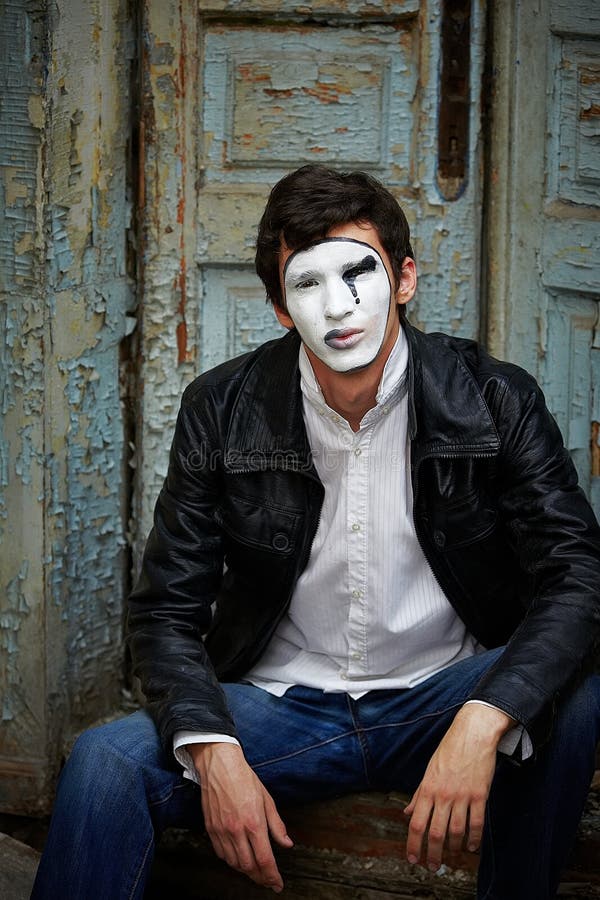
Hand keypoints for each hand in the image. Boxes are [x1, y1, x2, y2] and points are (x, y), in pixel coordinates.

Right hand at [189, 742, 292, 892]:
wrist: (220, 765)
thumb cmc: (244, 778)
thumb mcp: (267, 799)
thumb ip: (277, 825)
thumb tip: (286, 843)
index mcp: (254, 822)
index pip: (265, 860)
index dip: (272, 877)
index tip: (277, 884)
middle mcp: (237, 830)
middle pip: (249, 866)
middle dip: (260, 877)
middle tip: (268, 879)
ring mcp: (222, 831)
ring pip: (234, 863)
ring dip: (246, 871)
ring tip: (255, 870)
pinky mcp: (211, 829)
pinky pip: (221, 854)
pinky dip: (231, 861)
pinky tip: (239, 858)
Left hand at [403, 703, 513, 870]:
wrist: (472, 734)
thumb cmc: (449, 750)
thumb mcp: (429, 771)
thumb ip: (419, 794)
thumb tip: (407, 813)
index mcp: (428, 788)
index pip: (416, 823)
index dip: (413, 843)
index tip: (413, 858)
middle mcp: (443, 795)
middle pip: (435, 832)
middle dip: (433, 854)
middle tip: (433, 867)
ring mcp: (462, 796)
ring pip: (456, 831)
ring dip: (453, 848)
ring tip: (451, 855)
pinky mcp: (479, 795)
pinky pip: (476, 823)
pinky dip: (474, 839)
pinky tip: (472, 846)